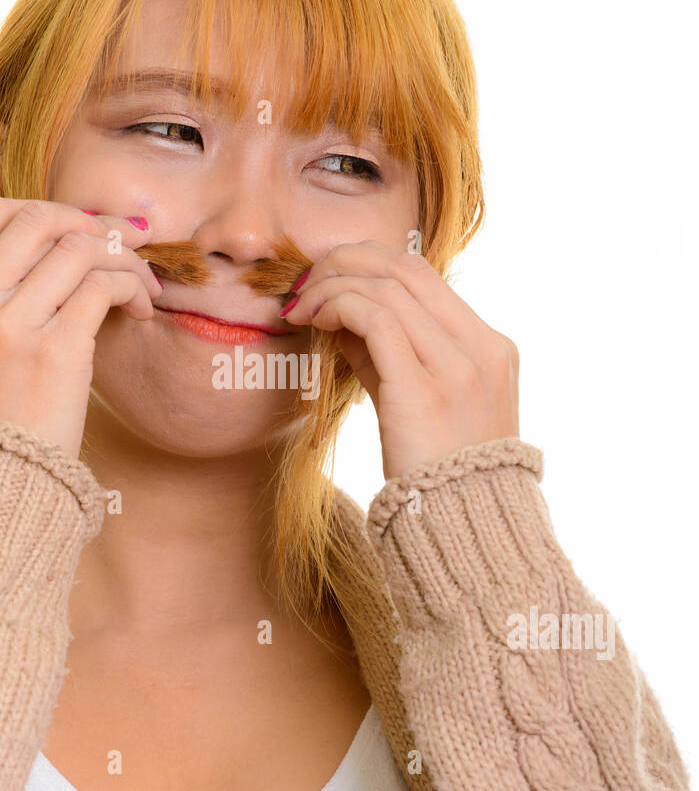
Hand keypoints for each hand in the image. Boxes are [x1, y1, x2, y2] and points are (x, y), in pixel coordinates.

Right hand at [0, 197, 161, 460]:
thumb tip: (54, 252)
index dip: (49, 211)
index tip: (84, 231)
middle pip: (40, 218)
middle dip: (94, 224)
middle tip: (128, 244)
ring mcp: (7, 326)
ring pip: (80, 248)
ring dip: (125, 259)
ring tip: (143, 288)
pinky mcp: (53, 352)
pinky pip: (104, 287)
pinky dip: (132, 288)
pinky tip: (141, 311)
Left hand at [281, 240, 519, 478]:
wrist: (464, 529)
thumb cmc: (437, 473)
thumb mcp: (419, 403)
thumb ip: (388, 358)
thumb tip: (341, 318)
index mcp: (490, 347)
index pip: (425, 273)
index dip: (369, 262)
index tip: (330, 278)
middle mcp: (481, 348)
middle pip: (406, 267)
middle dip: (346, 262)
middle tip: (306, 283)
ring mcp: (459, 367)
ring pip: (387, 288)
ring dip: (333, 288)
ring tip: (301, 308)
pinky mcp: (425, 390)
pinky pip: (376, 320)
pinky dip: (340, 308)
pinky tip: (316, 323)